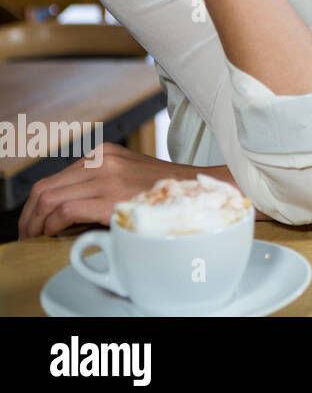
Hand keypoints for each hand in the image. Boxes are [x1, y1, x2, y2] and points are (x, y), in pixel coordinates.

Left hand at [19, 142, 206, 238]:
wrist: (201, 192)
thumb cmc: (168, 192)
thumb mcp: (132, 177)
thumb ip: (104, 184)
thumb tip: (70, 212)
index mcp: (106, 153)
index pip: (55, 178)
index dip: (37, 204)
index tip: (36, 222)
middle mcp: (102, 160)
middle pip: (45, 187)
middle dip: (30, 215)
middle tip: (29, 234)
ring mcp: (107, 176)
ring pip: (49, 198)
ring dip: (35, 223)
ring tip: (36, 238)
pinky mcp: (112, 196)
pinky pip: (65, 209)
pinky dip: (51, 225)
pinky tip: (53, 234)